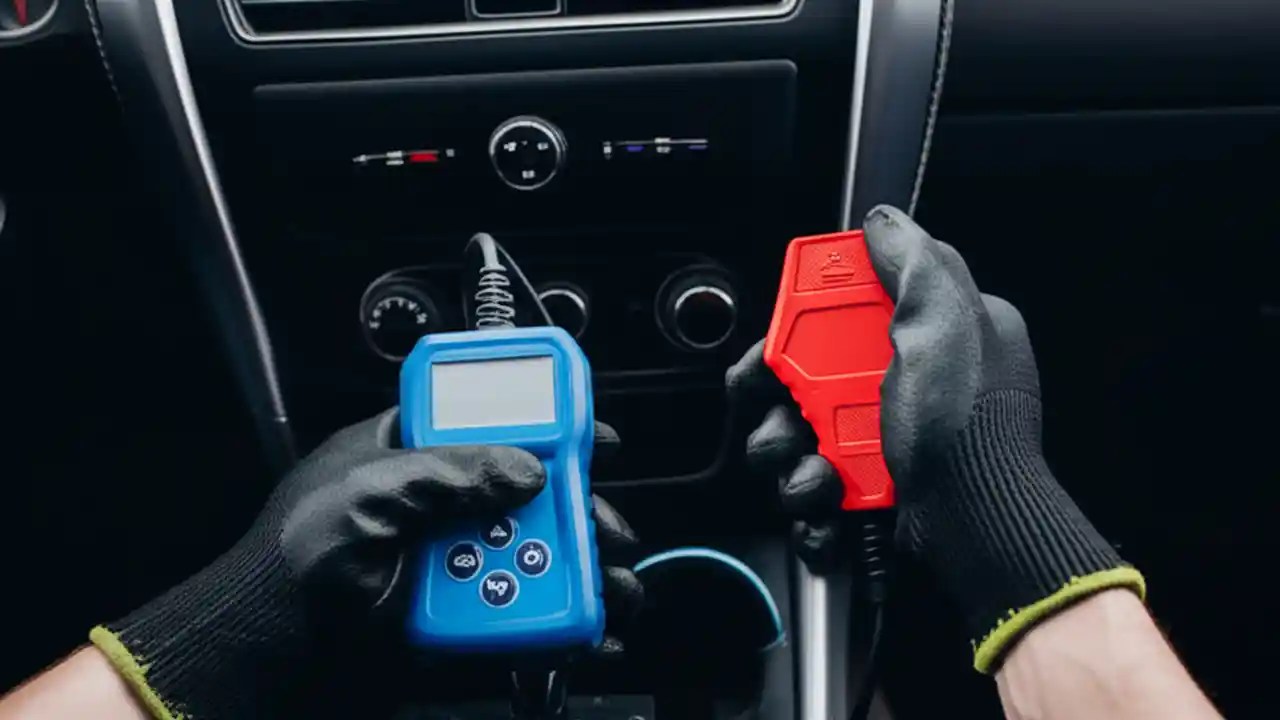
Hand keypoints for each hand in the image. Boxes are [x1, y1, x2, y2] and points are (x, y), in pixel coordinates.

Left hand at [90, 410, 641, 719]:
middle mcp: (439, 502)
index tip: (588, 433)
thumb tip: (527, 470)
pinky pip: (523, 610)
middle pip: (529, 493)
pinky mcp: (460, 613)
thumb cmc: (294, 552)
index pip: (487, 421)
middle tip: (602, 525)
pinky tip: (591, 626)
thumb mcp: (371, 488)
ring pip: (536, 554)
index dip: (540, 421)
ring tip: (611, 585)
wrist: (270, 645)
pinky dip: (562, 620)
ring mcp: (452, 558)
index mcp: (410, 451)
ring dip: (581, 568)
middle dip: (576, 508)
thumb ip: (451, 470)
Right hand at [728, 205, 1143, 671]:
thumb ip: (913, 262)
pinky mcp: (869, 487)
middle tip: (784, 418)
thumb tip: (882, 221)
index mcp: (927, 333)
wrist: (978, 526)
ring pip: (796, 435)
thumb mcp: (947, 322)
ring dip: (791, 458)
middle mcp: (902, 381)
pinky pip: (814, 484)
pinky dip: (813, 500)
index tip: (780, 345)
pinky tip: (828, 502)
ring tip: (816, 475)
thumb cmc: (968, 424)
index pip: (839, 310)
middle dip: (780, 404)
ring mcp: (882, 436)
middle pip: (802, 378)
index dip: (797, 325)